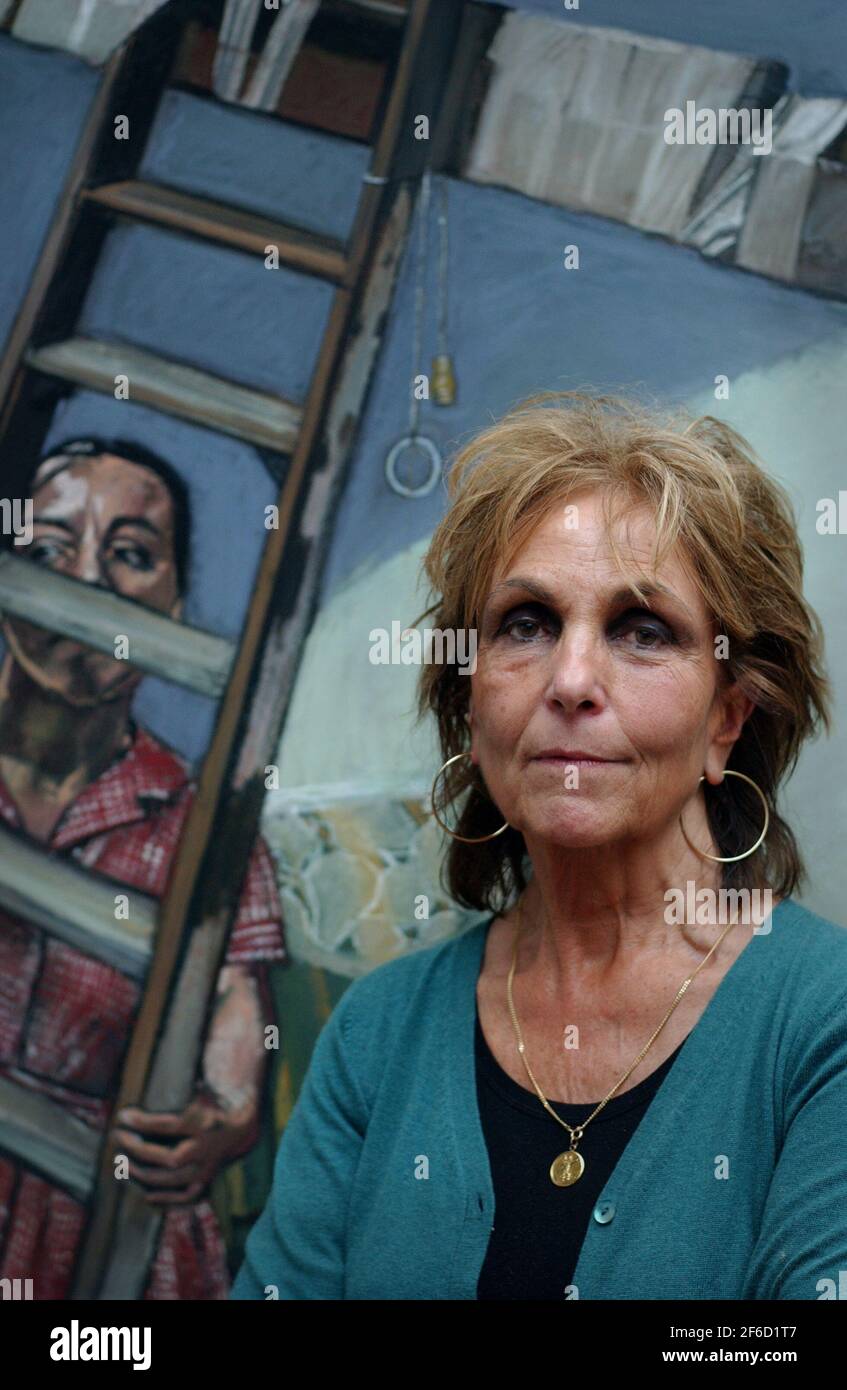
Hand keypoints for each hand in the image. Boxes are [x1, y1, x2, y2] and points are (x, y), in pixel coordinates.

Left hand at [110, 1092, 254, 1205]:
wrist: (240, 1128)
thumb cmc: (210, 1106)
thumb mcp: (198, 1093)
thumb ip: (173, 1095)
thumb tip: (140, 1104)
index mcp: (206, 1124)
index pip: (170, 1126)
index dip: (143, 1122)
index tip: (123, 1116)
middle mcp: (207, 1149)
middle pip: (169, 1158)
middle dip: (139, 1150)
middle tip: (118, 1137)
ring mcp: (207, 1169)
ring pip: (173, 1180)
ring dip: (143, 1174)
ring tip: (122, 1163)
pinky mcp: (206, 1182)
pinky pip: (183, 1197)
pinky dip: (162, 1198)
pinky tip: (144, 1193)